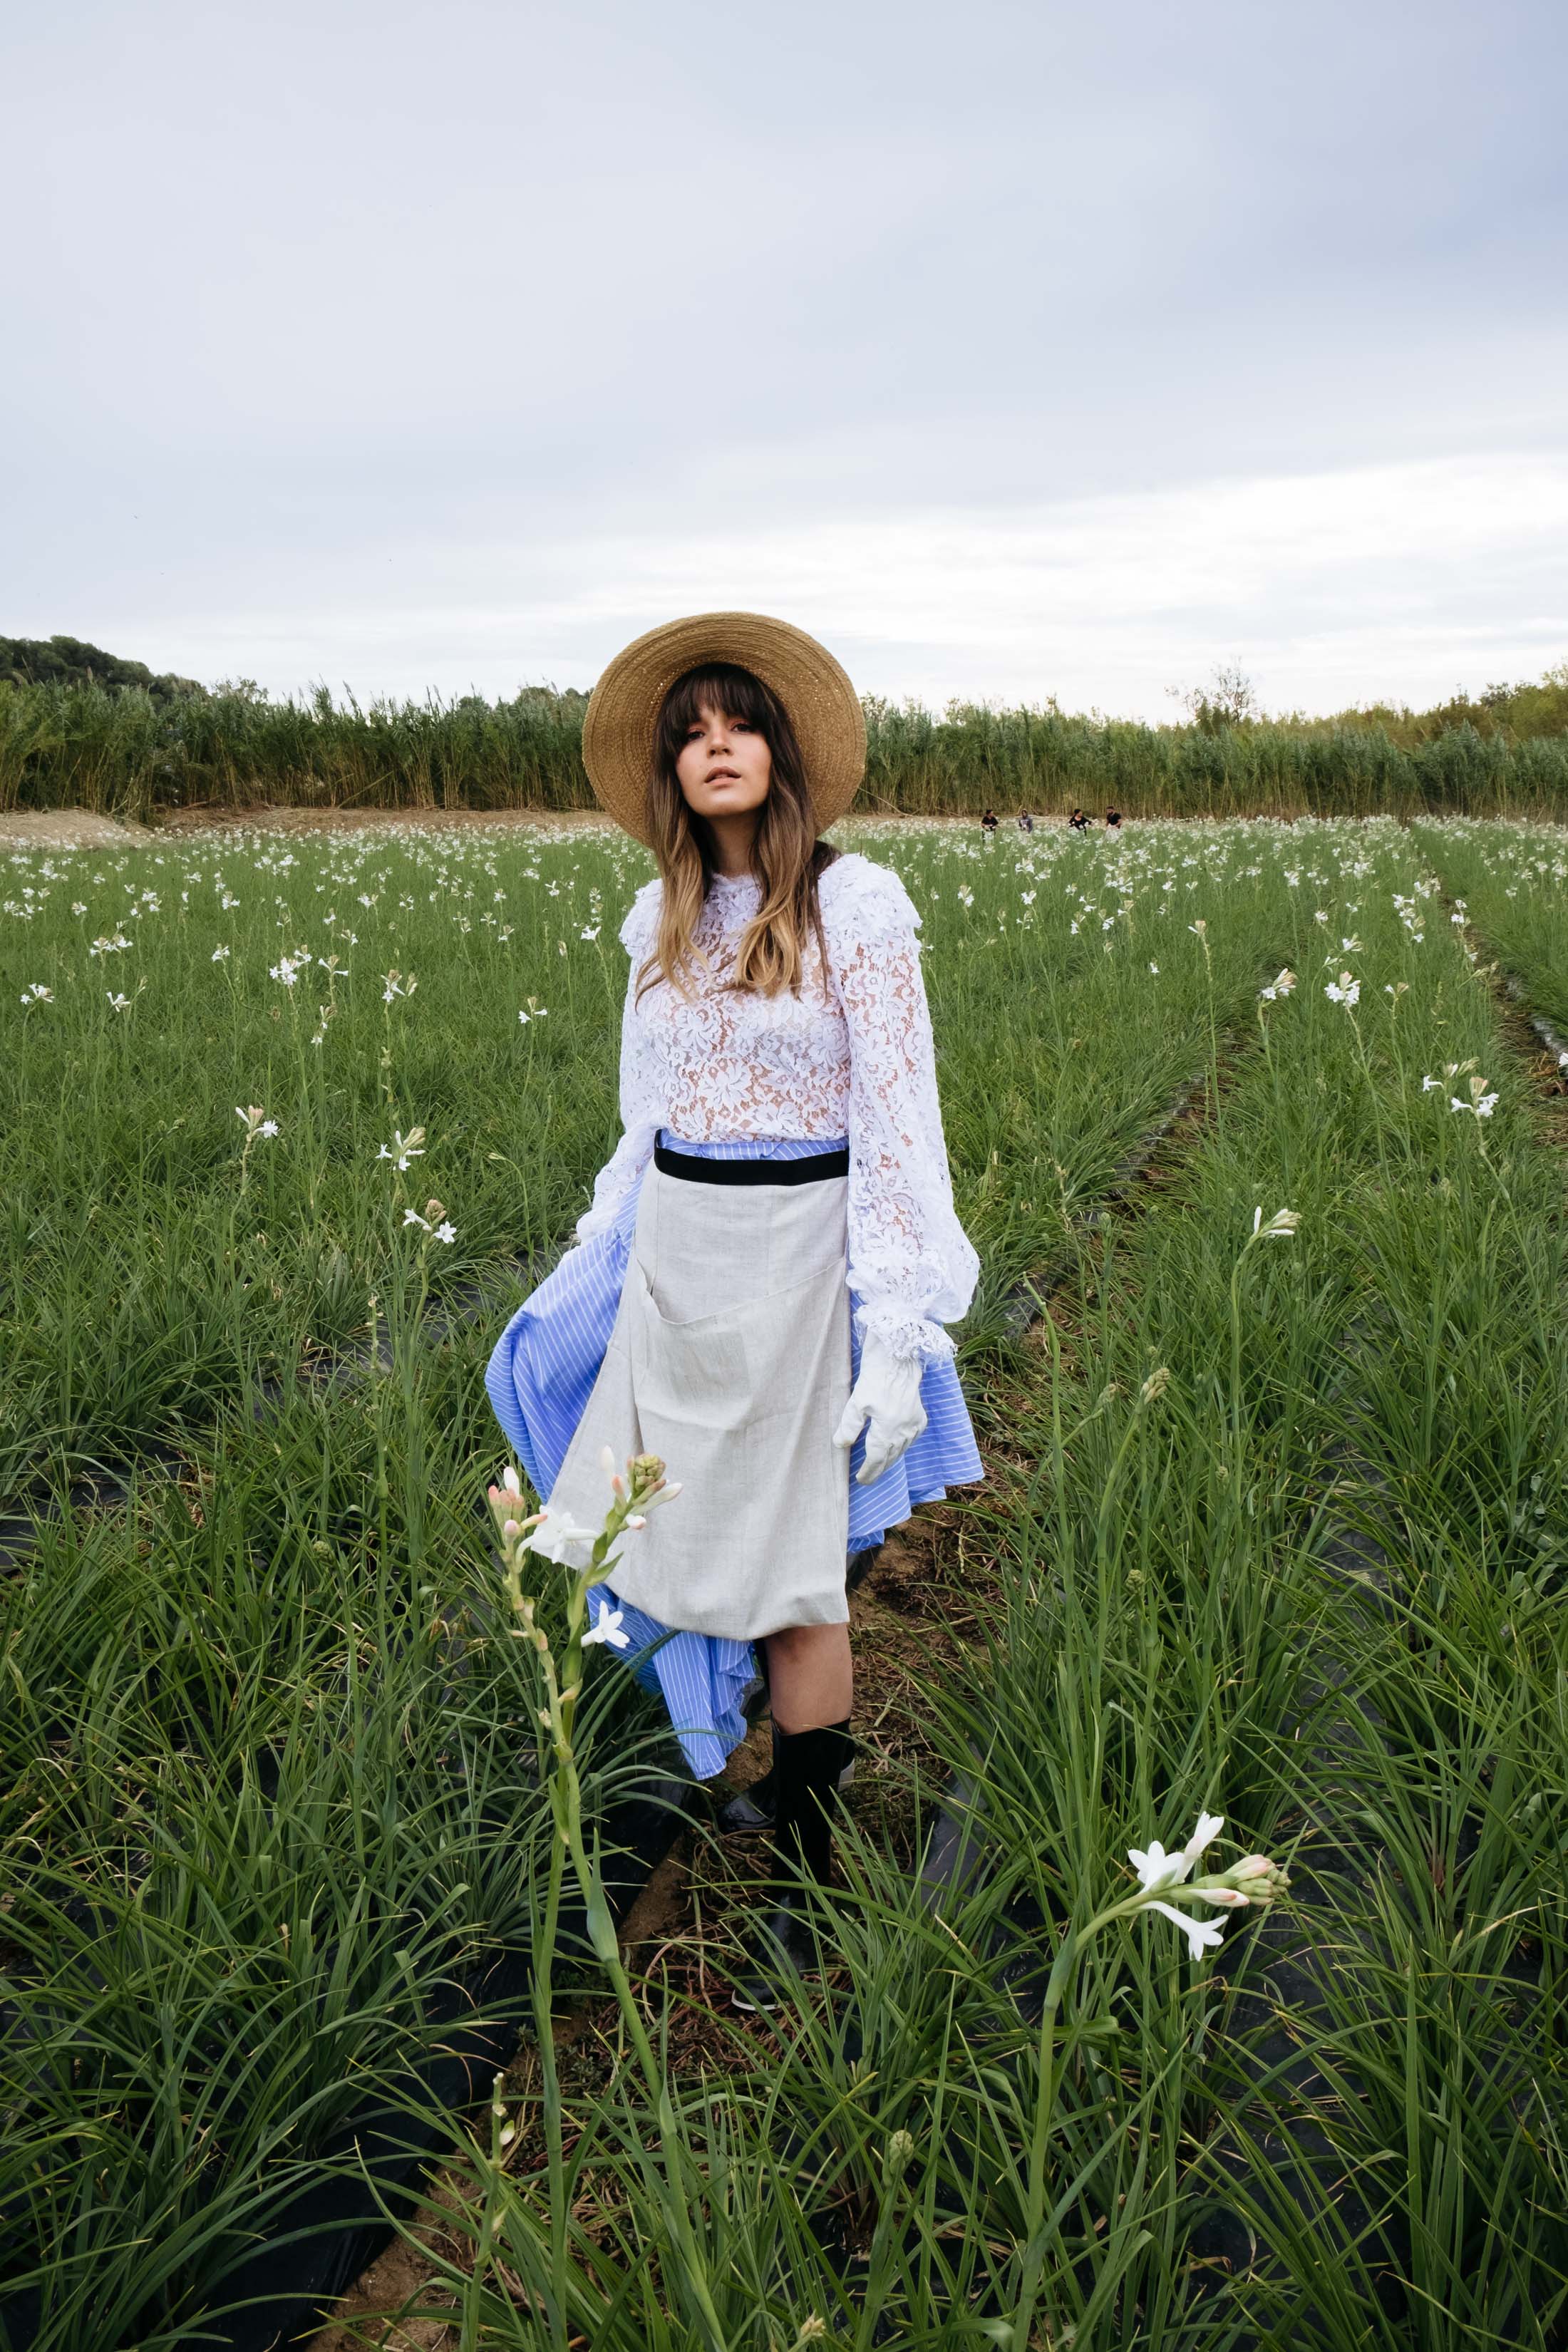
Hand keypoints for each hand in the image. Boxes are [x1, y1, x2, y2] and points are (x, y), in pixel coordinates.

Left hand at [833, 1332, 928, 1484]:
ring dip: (891, 1459)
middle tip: (869, 1477)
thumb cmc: (875, 1378)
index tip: (861, 1479)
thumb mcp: (856, 1403)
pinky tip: (898, 1447)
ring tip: (881, 1465)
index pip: (876, 1459)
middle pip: (890, 1458)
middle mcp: (903, 1431)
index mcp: (887, 1430)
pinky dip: (904, 1446)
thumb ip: (849, 1426)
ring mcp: (914, 1424)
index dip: (868, 1471)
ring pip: (902, 1450)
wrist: (898, 1358)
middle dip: (879, 1469)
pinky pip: (912, 1438)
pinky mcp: (920, 1416)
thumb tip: (840, 1445)